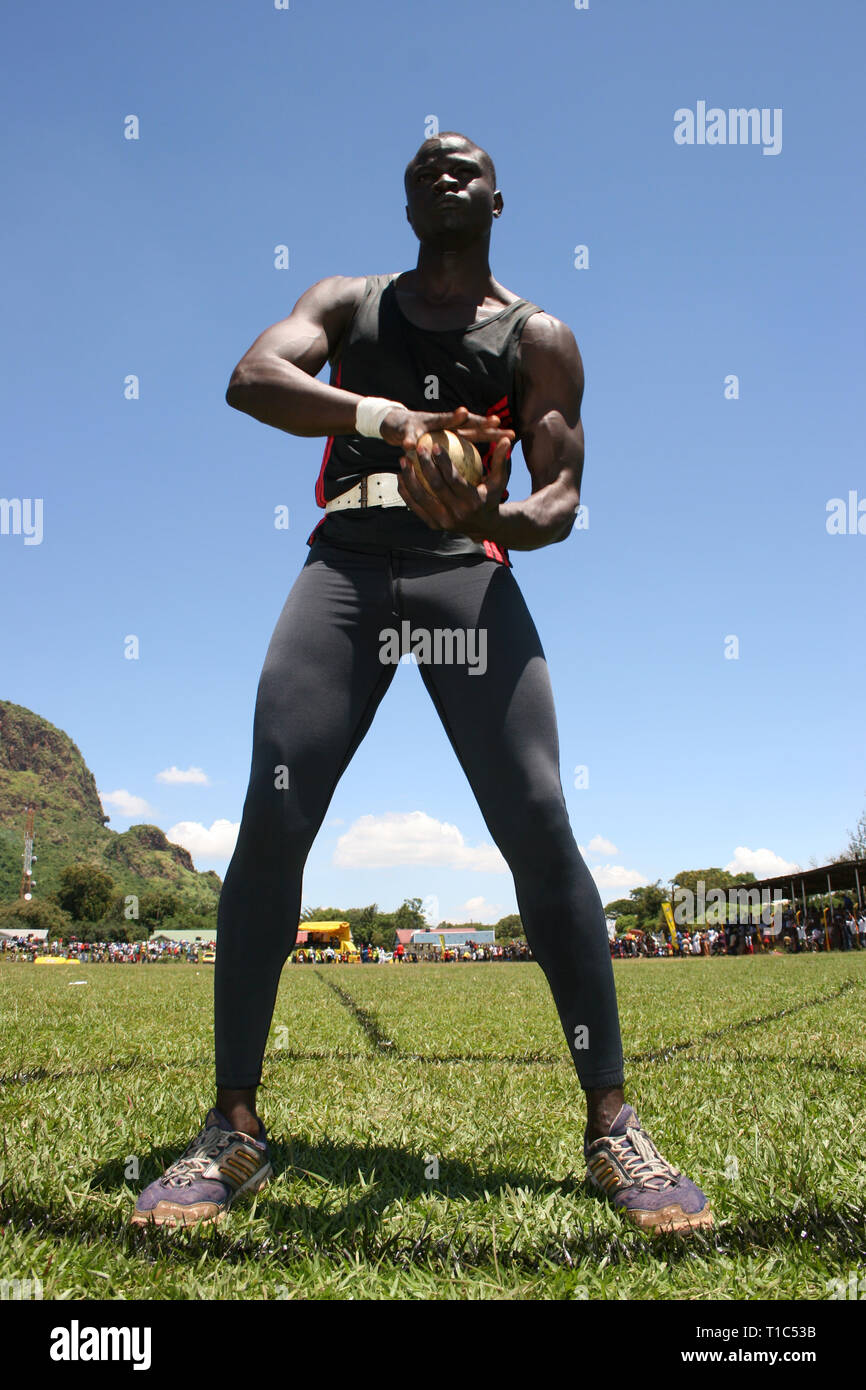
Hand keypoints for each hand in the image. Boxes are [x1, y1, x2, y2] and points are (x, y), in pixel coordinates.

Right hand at [379, 403, 514, 453]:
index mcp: (454, 432)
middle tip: (495, 420)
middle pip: (466, 421)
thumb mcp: (442, 451)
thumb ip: (460, 460)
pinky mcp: (409, 427)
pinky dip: (409, 438)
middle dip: (481, 420)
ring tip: (463, 412)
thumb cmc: (422, 443)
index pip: (478, 432)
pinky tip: (408, 445)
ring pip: (441, 419)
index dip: (494, 433)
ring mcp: (428, 423)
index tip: (511, 434)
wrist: (397, 428)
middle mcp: (444, 424)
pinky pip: (410, 434)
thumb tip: (479, 471)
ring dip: (451, 417)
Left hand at [396, 430, 512, 536]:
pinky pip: (416, 507)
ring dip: (410, 478)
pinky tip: (400, 476)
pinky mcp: (433, 525)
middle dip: (425, 466)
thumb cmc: (492, 497)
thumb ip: (500, 460)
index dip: (443, 462)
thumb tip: (507, 440)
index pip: (454, 480)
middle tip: (418, 449)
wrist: (485, 527)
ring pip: (421, 497)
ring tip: (404, 460)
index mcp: (472, 503)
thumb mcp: (499, 481)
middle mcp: (457, 515)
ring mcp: (444, 522)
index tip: (435, 445)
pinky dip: (406, 492)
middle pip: (436, 487)